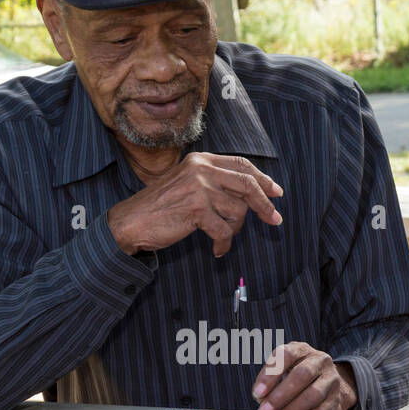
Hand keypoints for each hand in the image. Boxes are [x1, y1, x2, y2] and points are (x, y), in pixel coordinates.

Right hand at [107, 151, 282, 257]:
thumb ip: (212, 182)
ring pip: (237, 211)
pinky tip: (217, 249)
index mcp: (201, 160)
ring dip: (234, 230)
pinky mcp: (196, 209)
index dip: (262, 178)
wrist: (132, 221)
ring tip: (222, 237)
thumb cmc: (160, 207)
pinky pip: (224, 230)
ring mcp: (199, 188)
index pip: (241, 165)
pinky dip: (223, 243)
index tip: (276, 192)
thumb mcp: (186, 183)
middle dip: (265, 204)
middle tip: (275, 219)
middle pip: (248, 184)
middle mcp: (201, 169)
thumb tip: (248, 195)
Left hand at [252, 342, 357, 409]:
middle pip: (302, 375)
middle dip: (280, 396)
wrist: (325, 385)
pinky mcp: (336, 401)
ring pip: (313, 395)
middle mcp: (320, 361)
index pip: (286, 355)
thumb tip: (261, 399)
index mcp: (301, 350)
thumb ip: (269, 382)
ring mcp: (331, 380)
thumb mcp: (281, 371)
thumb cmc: (296, 377)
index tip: (257, 393)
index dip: (270, 374)